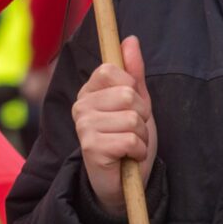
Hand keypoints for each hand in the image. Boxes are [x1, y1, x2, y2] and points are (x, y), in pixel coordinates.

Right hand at [73, 35, 155, 216]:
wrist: (122, 183)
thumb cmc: (128, 140)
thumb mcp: (137, 104)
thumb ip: (133, 72)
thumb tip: (130, 40)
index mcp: (89, 91)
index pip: (112, 70)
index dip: (132, 89)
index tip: (129, 107)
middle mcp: (81, 106)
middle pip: (127, 94)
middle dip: (141, 116)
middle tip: (132, 132)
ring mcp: (83, 126)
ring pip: (132, 118)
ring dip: (141, 136)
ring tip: (131, 146)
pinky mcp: (91, 147)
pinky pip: (130, 139)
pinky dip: (138, 151)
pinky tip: (128, 158)